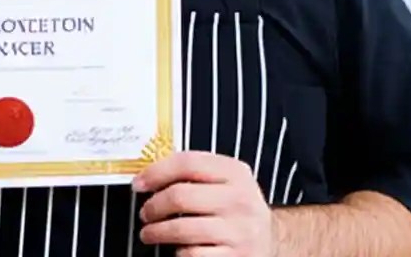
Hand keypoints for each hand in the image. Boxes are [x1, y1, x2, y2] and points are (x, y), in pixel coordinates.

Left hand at [134, 151, 276, 255]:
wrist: (270, 241)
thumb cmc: (236, 209)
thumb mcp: (227, 182)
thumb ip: (196, 173)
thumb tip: (149, 174)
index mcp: (236, 173)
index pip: (188, 163)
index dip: (156, 172)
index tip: (139, 184)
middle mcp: (241, 199)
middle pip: (180, 196)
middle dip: (153, 206)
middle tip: (145, 213)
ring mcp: (239, 231)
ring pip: (181, 229)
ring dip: (156, 232)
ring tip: (149, 233)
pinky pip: (191, 254)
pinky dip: (178, 253)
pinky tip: (179, 248)